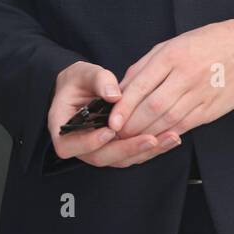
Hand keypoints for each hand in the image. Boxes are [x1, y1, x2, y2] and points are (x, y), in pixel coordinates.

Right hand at [47, 60, 182, 167]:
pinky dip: (152, 148)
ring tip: (170, 138)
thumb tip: (114, 95)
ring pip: (121, 159)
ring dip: (146, 151)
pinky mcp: (116, 148)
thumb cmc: (80, 80)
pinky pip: (133, 154)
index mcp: (62, 129)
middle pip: (101, 157)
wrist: (84, 87)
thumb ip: (99, 80)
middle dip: (128, 149)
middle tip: (151, 139)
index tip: (110, 131)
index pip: (70, 146)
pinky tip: (171, 137)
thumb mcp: (84, 74)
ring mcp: (99, 150)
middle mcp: (80, 145)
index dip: (90, 142)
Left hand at [109, 20, 233, 140]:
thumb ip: (144, 66)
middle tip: (117, 135)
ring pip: (168, 120)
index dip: (124, 106)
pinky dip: (167, 134)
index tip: (111, 120)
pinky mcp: (212, 108)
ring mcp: (201, 93)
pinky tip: (156, 138)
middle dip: (132, 125)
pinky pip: (185, 126)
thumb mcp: (171, 44)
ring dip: (147, 133)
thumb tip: (120, 89)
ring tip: (132, 139)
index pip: (141, 85)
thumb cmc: (205, 42)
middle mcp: (186, 75)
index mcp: (172, 55)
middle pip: (153, 107)